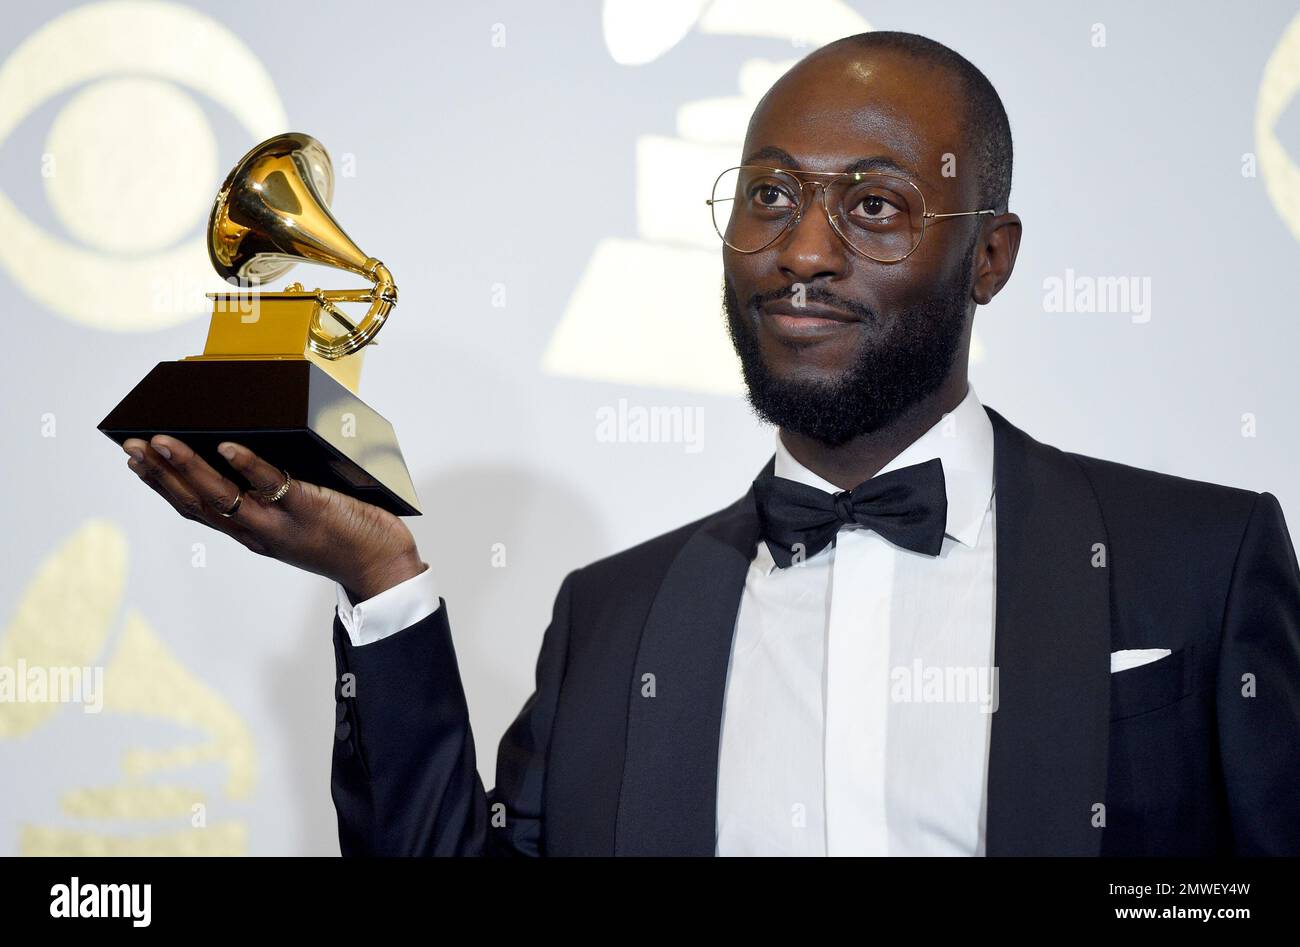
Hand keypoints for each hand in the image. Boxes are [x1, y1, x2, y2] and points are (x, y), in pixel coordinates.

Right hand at [121, 435, 425, 600]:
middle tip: (132, 445)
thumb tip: (246, 450)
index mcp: (251, 532)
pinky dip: (247, 465)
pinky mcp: (308, 510)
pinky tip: (227, 446)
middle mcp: (257, 531)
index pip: (196, 509)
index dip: (162, 485)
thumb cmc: (344, 536)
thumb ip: (273, 493)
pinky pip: (272, 485)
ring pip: (223, 495)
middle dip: (160, 474)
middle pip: (197, 503)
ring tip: (162, 441)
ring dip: (188, 467)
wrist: (381, 566)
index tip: (136, 460)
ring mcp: (280, 522)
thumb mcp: (296, 519)